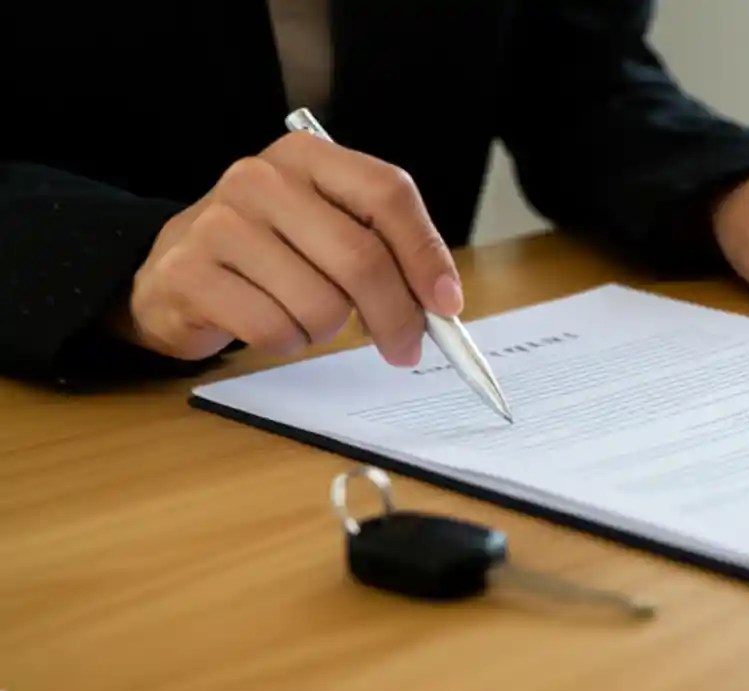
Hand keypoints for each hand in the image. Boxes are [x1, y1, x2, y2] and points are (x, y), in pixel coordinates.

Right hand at [114, 131, 461, 365]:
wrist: (172, 268)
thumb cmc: (271, 251)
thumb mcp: (328, 229)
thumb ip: (386, 251)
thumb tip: (442, 303)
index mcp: (307, 156)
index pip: (387, 193)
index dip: (425, 253)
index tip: (447, 303)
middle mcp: (260, 179)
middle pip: (361, 258)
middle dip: (396, 316)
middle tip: (405, 348)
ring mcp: (219, 224)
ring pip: (320, 304)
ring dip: (327, 330)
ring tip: (305, 316)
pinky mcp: (190, 274)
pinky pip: (274, 330)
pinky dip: (287, 343)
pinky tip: (270, 324)